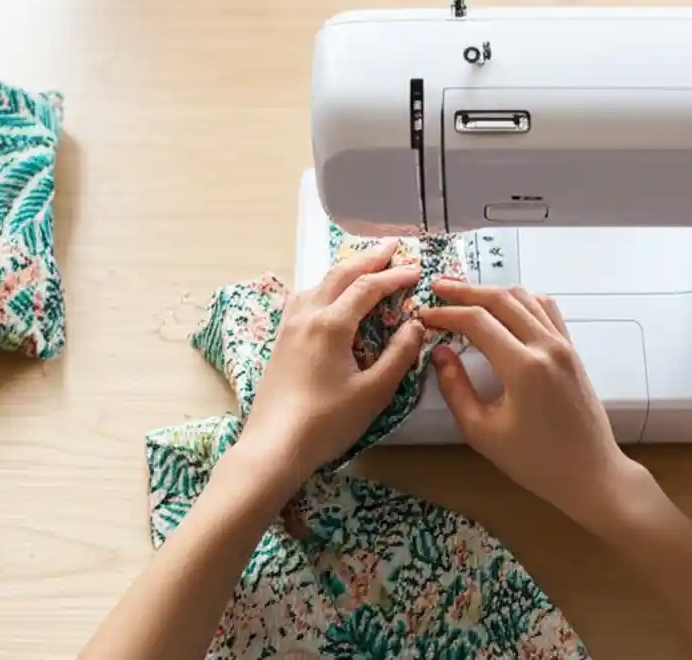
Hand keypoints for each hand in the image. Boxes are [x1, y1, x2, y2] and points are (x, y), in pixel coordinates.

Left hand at [237, 240, 424, 491]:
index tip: (417, 270)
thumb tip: (416, 325)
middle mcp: (307, 316)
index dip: (394, 276)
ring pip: (318, 283)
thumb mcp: (374, 391)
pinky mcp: (280, 341)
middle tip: (392, 246)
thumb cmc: (327, 422)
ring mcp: (289, 327)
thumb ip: (399, 354)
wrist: (274, 446)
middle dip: (368, 258)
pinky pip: (304, 298)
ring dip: (344, 269)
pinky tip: (327, 295)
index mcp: (331, 324)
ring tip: (363, 265)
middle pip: (340, 274)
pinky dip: (324, 285)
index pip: (368, 287)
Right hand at [419, 281, 648, 529]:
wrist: (590, 473)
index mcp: (524, 366)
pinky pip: (546, 311)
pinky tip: (504, 308)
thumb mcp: (483, 432)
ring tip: (466, 295)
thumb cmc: (534, 461)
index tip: (423, 315)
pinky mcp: (572, 351)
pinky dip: (521, 301)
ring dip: (493, 292)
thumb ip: (456, 389)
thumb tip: (439, 353)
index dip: (446, 314)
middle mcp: (546, 346)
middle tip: (437, 289)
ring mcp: (564, 345)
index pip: (478, 322)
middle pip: (502, 299)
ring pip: (526, 298)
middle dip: (466, 291)